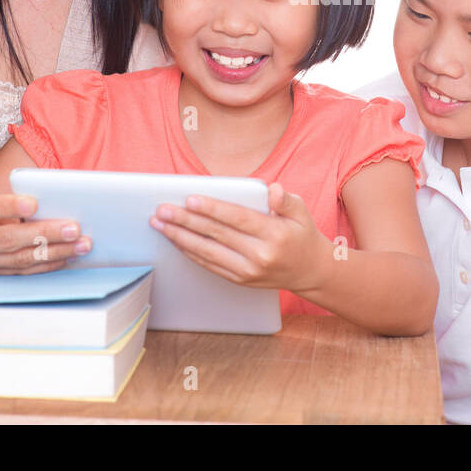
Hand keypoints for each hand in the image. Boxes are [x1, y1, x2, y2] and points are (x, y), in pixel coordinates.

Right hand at [0, 177, 91, 275]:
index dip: (6, 207)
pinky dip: (40, 266)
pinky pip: (13, 272)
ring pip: (15, 261)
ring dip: (53, 253)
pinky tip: (63, 258)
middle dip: (45, 234)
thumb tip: (18, 207)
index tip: (33, 203)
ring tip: (81, 245)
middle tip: (75, 228)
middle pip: (5, 240)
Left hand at [149, 182, 329, 291]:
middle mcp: (260, 256)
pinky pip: (210, 265)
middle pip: (217, 235)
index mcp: (274, 234)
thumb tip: (273, 190)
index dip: (213, 209)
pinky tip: (176, 240)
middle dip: (186, 221)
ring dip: (180, 238)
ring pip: (208, 252)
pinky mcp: (240, 280)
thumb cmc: (302, 234)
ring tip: (160, 224)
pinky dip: (191, 252)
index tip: (190, 199)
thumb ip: (286, 200)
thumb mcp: (302, 212)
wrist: (310, 272)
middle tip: (162, 210)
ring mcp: (248, 271)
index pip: (238, 219)